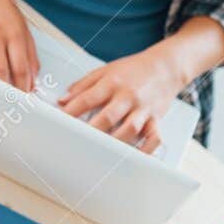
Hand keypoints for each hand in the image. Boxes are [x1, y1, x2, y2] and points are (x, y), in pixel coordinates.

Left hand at [58, 46, 184, 153]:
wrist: (165, 66)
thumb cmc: (133, 70)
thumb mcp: (105, 70)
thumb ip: (82, 85)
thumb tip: (62, 100)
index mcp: (112, 82)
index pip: (88, 98)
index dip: (71, 111)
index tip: (59, 123)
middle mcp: (128, 96)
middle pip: (108, 116)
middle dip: (91, 130)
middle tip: (76, 142)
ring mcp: (143, 109)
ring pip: (130, 129)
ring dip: (114, 142)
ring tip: (100, 152)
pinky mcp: (156, 119)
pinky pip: (153, 138)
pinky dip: (145, 150)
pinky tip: (133, 156)